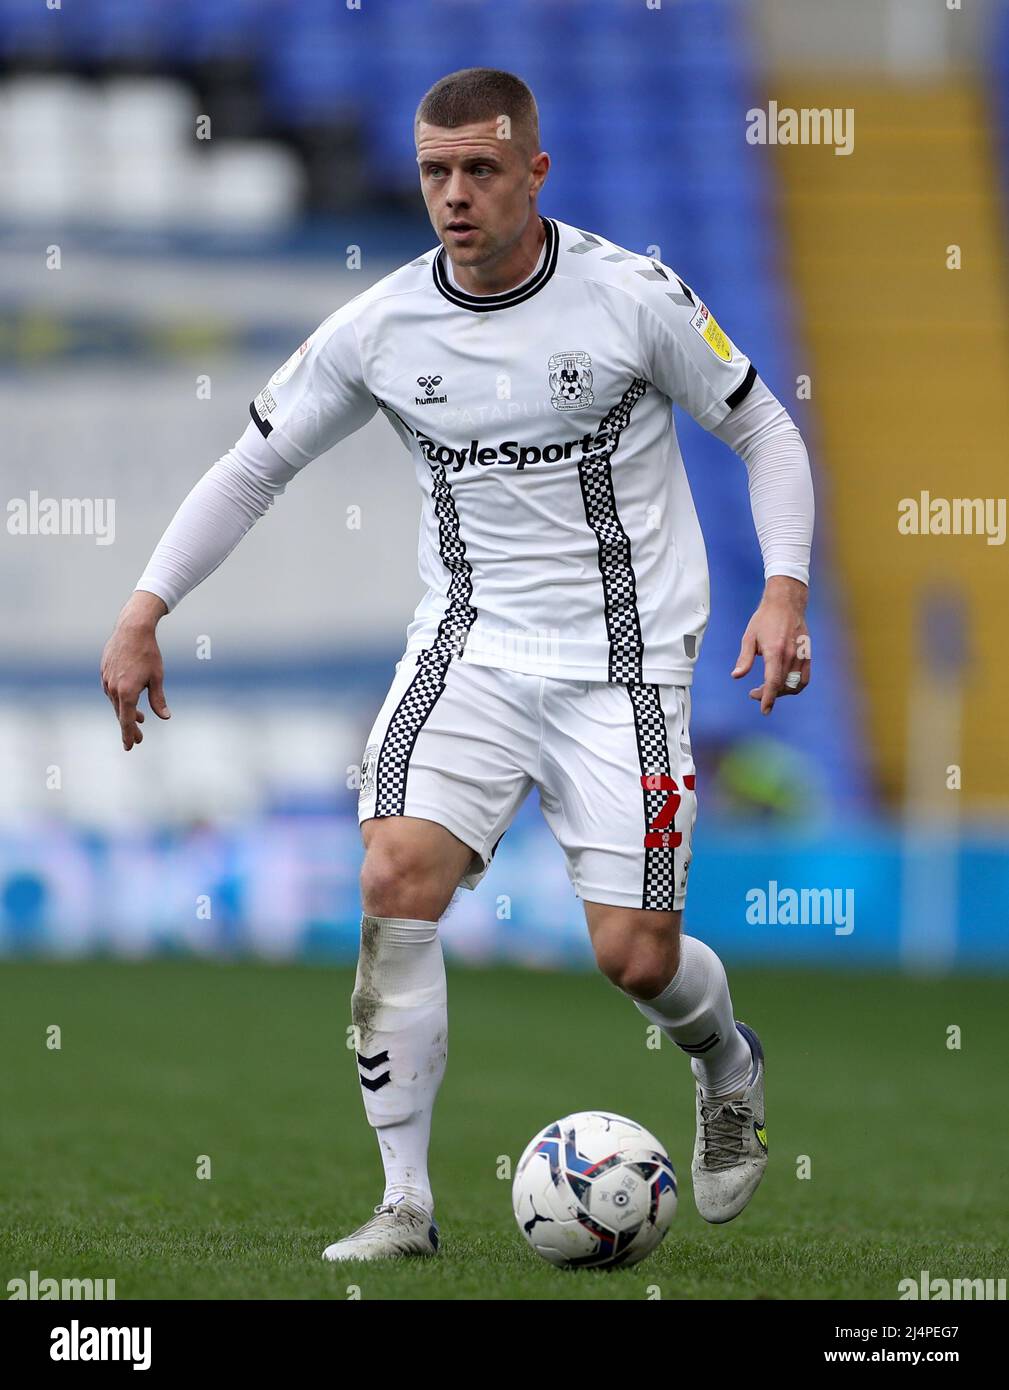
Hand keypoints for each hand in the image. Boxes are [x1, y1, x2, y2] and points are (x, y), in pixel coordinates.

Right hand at [100, 591, 170, 750]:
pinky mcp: (104, 672)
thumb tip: (165, 717)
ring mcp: (107, 680)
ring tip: (140, 719)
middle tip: (138, 740)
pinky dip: (120, 699)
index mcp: (127, 692)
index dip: (129, 735)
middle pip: (121, 714)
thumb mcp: (157, 678)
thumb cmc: (148, 653)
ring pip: (116, 703)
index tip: (130, 747)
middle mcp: (114, 688)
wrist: (132, 629)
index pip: (127, 721)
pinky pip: (111, 691)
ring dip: (126, 712)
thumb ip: (158, 699)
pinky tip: (128, 700)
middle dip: (130, 727)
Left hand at [732, 575, 810, 714]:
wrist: (786, 603)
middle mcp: (790, 655)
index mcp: (775, 651)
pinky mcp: (807, 654)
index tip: (764, 710)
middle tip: (754, 693)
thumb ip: (744, 659)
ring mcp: (801, 655)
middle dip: (768, 695)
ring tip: (768, 689)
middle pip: (782, 686)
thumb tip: (736, 676)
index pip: (773, 682)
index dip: (768, 698)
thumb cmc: (764, 619)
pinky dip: (795, 687)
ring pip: (794, 685)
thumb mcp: (749, 637)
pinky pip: (804, 678)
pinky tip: (783, 685)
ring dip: (781, 693)